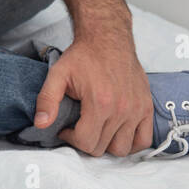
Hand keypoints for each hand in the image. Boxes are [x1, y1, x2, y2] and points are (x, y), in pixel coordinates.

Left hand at [34, 28, 153, 156]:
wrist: (108, 39)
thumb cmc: (82, 57)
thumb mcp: (57, 74)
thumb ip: (46, 100)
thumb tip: (40, 124)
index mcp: (100, 103)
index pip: (86, 142)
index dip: (70, 138)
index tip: (65, 127)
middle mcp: (122, 110)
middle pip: (102, 148)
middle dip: (85, 141)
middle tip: (78, 127)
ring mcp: (137, 110)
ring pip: (122, 149)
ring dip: (106, 144)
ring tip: (95, 129)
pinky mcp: (147, 108)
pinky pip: (143, 140)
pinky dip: (130, 143)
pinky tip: (116, 134)